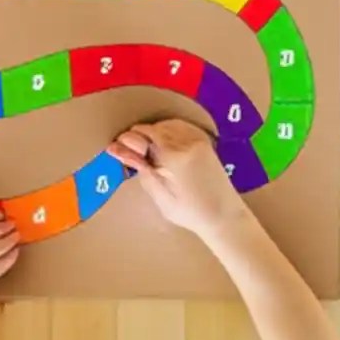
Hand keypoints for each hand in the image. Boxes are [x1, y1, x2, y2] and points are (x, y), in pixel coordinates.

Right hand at [107, 119, 248, 237]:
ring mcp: (197, 139)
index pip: (141, 135)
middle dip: (138, 137)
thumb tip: (116, 149)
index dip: (126, 141)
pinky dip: (167, 130)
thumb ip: (140, 168)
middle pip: (153, 128)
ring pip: (165, 124)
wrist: (223, 215)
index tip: (115, 149)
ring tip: (146, 151)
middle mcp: (186, 142)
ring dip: (152, 133)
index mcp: (173, 156)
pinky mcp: (204, 141)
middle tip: (130, 153)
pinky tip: (163, 144)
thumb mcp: (159, 194)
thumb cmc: (189, 212)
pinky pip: (180, 126)